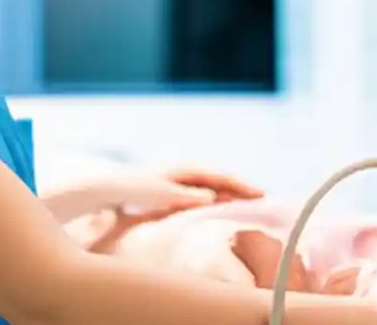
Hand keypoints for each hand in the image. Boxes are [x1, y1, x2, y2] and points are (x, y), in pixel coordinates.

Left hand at [100, 167, 264, 217]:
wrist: (113, 188)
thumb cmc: (136, 190)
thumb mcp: (163, 193)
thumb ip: (187, 196)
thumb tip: (212, 196)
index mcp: (188, 170)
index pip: (222, 178)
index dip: (242, 186)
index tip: (261, 194)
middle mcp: (188, 172)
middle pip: (221, 180)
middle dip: (242, 188)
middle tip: (263, 198)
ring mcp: (183, 179)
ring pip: (214, 186)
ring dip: (231, 193)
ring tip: (249, 202)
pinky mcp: (177, 189)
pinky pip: (204, 192)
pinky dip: (217, 197)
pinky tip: (222, 205)